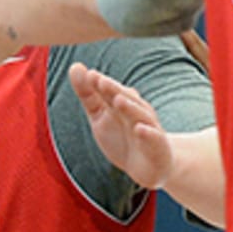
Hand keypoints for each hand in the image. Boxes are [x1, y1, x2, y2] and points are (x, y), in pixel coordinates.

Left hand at [72, 62, 173, 189]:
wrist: (149, 165)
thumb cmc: (122, 137)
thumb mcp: (100, 116)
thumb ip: (88, 94)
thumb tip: (75, 66)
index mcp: (121, 104)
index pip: (110, 92)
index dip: (100, 84)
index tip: (89, 75)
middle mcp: (136, 112)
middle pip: (126, 99)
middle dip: (114, 90)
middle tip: (101, 81)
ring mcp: (149, 128)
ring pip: (140, 115)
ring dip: (130, 107)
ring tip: (118, 100)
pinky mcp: (158, 146)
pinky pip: (154, 138)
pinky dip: (148, 133)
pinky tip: (139, 129)